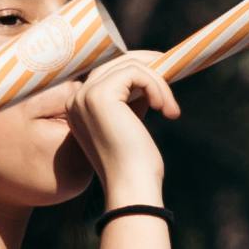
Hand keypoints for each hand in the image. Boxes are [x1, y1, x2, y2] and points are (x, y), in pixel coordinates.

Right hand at [65, 50, 177, 204]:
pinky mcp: (100, 95)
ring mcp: (85, 96)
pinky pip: (136, 73)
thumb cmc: (135, 163)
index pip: (109, 72)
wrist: (132, 187)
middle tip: (172, 85)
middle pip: (118, 62)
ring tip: (170, 110)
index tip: (162, 82)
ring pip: (130, 65)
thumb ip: (134, 96)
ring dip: (159, 83)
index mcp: (79, 107)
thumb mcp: (132, 121)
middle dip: (151, 69)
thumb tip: (152, 68)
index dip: (139, 71)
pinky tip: (165, 110)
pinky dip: (157, 87)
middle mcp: (76, 99)